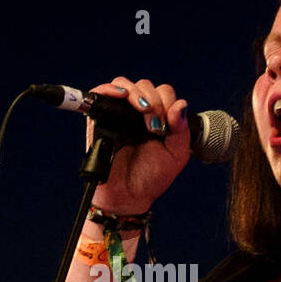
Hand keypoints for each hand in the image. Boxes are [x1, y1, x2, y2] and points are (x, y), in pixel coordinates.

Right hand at [87, 78, 190, 213]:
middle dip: (153, 101)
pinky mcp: (99, 119)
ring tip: (142, 112)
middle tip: (154, 126)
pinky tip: (121, 96)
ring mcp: (118, 114)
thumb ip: (181, 130)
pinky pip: (99, 92)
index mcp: (157, 118)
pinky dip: (109, 89)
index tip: (165, 127)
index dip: (167, 103)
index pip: (163, 93)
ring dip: (136, 94)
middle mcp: (137, 113)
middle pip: (144, 86)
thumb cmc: (151, 177)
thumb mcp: (176, 154)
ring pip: (124, 85)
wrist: (129, 196)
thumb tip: (180, 104)